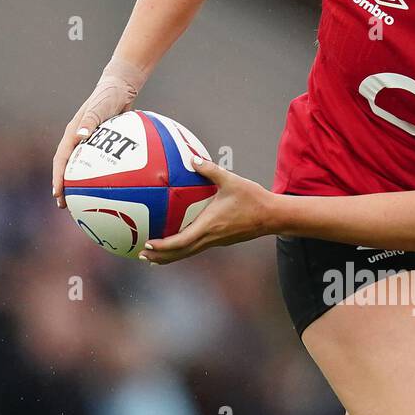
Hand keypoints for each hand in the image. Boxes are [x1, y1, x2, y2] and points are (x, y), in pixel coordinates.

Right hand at [51, 55, 148, 207]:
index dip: (58, 178)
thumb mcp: (100, 107)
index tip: (57, 194)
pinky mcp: (102, 144)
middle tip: (64, 206)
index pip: (61, 160)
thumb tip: (81, 136)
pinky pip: (99, 164)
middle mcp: (78, 139)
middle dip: (63, 187)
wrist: (121, 87)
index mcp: (73, 133)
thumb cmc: (109, 95)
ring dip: (79, 185)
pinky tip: (110, 189)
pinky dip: (100, 176)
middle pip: (67, 168)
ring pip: (82, 168)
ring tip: (82, 203)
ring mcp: (89, 142)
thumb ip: (90, 121)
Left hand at [139, 156, 275, 262]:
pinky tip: (178, 242)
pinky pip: (196, 247)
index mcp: (209, 226)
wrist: (272, 216)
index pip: (181, 241)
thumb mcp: (231, 180)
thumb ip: (210, 169)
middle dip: (160, 256)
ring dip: (170, 256)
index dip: (163, 246)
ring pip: (188, 252)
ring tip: (153, 256)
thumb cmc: (253, 199)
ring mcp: (216, 241)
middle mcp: (211, 238)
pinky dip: (182, 249)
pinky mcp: (221, 240)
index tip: (148, 244)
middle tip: (141, 255)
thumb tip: (192, 158)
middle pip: (180, 253)